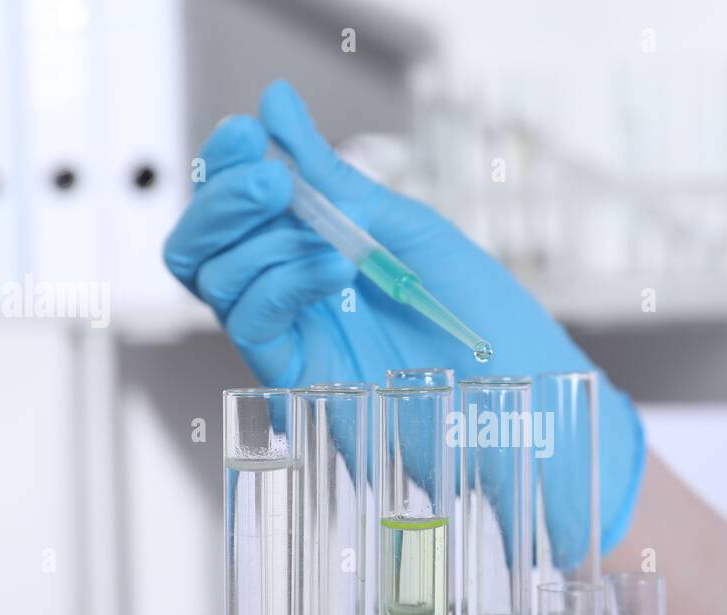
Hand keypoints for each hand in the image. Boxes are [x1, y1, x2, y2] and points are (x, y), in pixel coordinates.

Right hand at [163, 80, 643, 551]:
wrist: (522, 397)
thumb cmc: (485, 315)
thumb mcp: (412, 230)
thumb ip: (337, 179)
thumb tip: (275, 106)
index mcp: (321, 246)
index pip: (240, 202)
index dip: (227, 165)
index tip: (247, 132)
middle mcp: (296, 288)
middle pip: (204, 241)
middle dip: (223, 201)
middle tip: (272, 183)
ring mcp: (294, 333)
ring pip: (215, 278)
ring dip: (263, 244)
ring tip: (335, 242)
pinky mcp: (297, 376)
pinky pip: (250, 322)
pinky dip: (280, 285)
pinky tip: (334, 270)